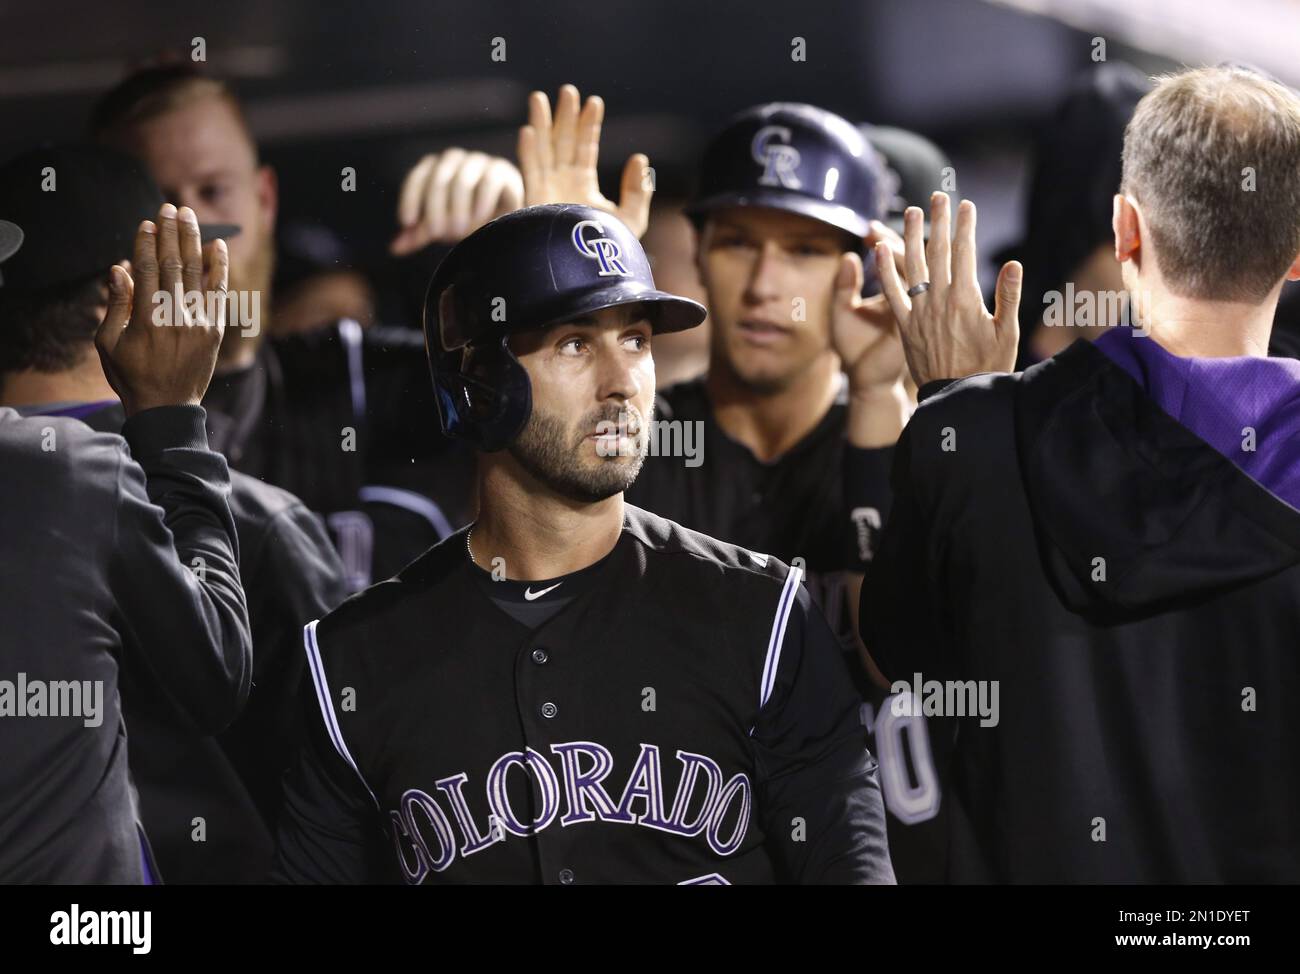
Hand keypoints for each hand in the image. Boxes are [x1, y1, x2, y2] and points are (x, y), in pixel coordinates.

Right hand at [95, 204, 228, 415]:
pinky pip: (218, 292)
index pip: (147, 270)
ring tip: (189, 216)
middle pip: (174, 264)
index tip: (146, 223)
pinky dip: (219, 268)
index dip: (146, 244)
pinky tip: (218, 246)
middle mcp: (175, 316)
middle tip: (169, 207)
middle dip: (171, 233)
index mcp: (146, 318)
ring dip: (193, 241)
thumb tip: (119, 268)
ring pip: (197, 273)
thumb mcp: (109, 343)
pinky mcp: (214, 329)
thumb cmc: (131, 375)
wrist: (167, 406)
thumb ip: (115, 305)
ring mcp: (198, 322)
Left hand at [390, 150, 524, 254]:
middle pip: (438, 180)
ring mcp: (479, 162)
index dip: (410, 199)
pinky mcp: (501, 170)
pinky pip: (489, 181)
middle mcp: (454, 160)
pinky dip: (483, 201)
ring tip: (460, 232)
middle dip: (436, 209)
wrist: (505, 216)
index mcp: (434, 169)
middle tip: (438, 234)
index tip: (408, 222)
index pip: (417, 178)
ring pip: (462, 181)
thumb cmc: (467, 218)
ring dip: (458, 208)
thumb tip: (394, 248)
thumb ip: (420, 233)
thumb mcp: (441, 226)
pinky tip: (480, 219)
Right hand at [518, 84, 651, 237]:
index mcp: (582, 185)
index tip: (594, 101)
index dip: (589, 125)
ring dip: (541, 125)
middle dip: (564, 117)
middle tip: (568, 90)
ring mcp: (546, 191)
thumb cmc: (606, 251)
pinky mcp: (535, 203)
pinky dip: (528, 152)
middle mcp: (562, 184)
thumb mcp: (631, 220)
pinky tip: (528, 129)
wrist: (585, 273)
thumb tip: (639, 159)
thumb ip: (637, 191)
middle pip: (562, 143)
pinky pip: (529, 172)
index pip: (585, 148)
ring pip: (543, 150)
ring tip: (540, 97)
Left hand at [832, 220, 907, 394]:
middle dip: (907, 232)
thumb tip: (848, 257)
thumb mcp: (843, 312)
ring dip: (909, 239)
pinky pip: (904, 286)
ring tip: (911, 215)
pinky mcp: (907, 318)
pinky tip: (880, 250)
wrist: (867, 382)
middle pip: (910, 257)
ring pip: (913, 266)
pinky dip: (894, 266)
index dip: (885, 241)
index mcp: (896, 295)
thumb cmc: (855, 351)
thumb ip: (844, 286)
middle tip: (906, 211)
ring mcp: (911, 307)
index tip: (871, 226)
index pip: (897, 260)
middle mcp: (907, 298)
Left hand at [875, 192, 1020, 386]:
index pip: (964, 253)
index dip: (965, 227)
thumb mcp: (1006, 334)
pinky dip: (885, 270)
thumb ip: (1009, 297)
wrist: (955, 399)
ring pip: (912, 266)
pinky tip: (879, 250)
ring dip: (911, 236)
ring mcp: (919, 313)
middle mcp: (940, 301)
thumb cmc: (987, 368)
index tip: (967, 205)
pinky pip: (891, 293)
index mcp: (967, 300)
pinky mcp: (904, 326)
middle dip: (939, 221)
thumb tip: (1014, 263)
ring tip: (912, 211)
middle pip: (938, 252)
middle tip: (939, 195)